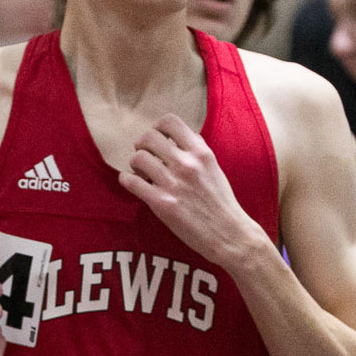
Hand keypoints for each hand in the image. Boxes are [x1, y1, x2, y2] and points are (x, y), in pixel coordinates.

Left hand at [118, 115, 261, 268]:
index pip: (170, 121)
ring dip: (134, 164)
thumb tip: (179, 137)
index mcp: (202, 152)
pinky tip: (132, 183)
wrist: (229, 234)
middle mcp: (187, 164)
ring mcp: (174, 183)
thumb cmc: (220, 202)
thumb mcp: (215, 168)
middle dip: (141, 145)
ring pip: (138, 158)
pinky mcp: (162, 203)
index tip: (157, 139)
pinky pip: (131, 182)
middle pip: (149, 137)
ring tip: (140, 173)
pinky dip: (126, 180)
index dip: (157, 128)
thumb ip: (197, 151)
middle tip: (144, 156)